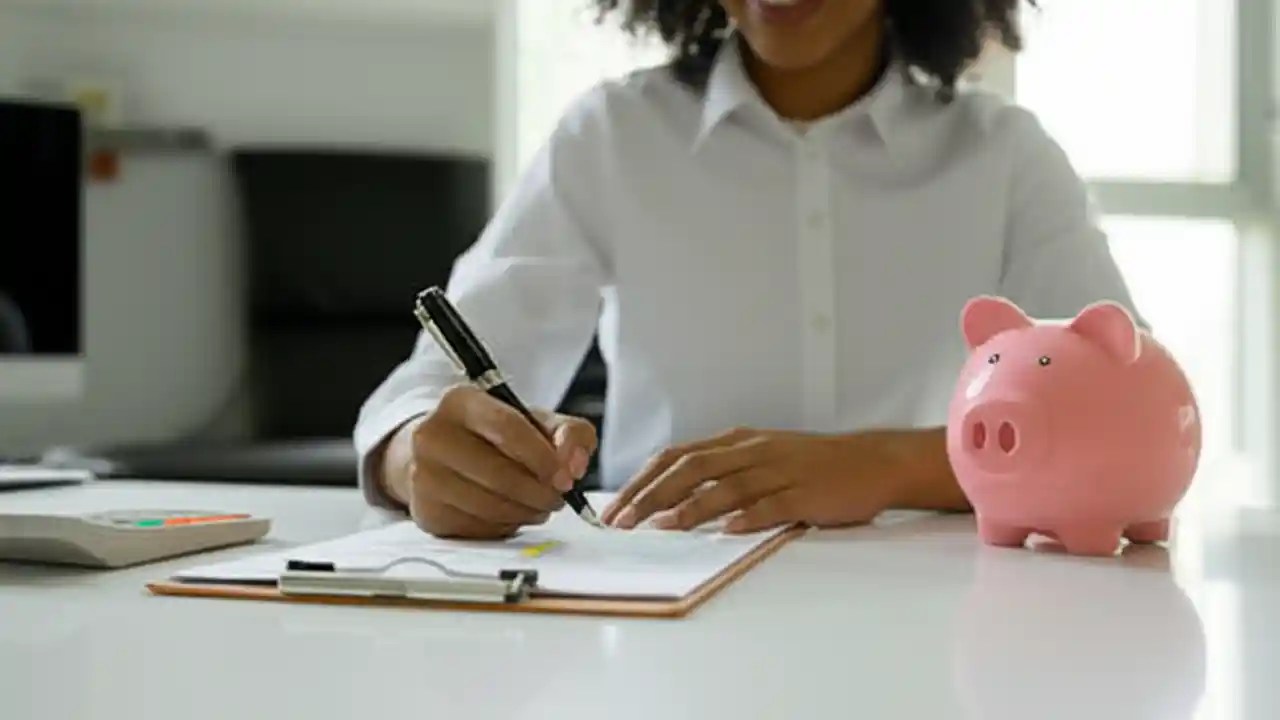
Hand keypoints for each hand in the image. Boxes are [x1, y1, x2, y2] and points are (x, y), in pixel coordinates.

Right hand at [382, 385, 596, 538]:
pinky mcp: (426, 512)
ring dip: (526, 513)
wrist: (437, 451)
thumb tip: (574, 465)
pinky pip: (478, 528)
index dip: (543, 458)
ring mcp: (424, 477)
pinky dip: (505, 526)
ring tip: (538, 505)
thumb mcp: (533, 420)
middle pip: (499, 474)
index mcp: (460, 402)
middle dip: (540, 492)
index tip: (566, 477)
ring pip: (490, 506)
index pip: (508, 429)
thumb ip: (568, 433)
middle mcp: (432, 436)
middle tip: (557, 497)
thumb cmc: (490, 435)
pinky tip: (511, 513)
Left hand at [601, 428, 917, 533]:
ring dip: (690, 508)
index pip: (677, 456)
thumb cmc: (810, 465)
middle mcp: (752, 451)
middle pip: (691, 468)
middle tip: (623, 522)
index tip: (616, 507)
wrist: (871, 461)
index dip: (643, 481)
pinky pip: (771, 504)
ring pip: (726, 486)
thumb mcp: (760, 457)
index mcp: (736, 443)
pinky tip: (724, 531)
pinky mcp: (805, 493)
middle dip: (652, 495)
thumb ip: (721, 472)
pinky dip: (746, 517)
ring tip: (660, 529)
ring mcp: (779, 470)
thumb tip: (671, 498)